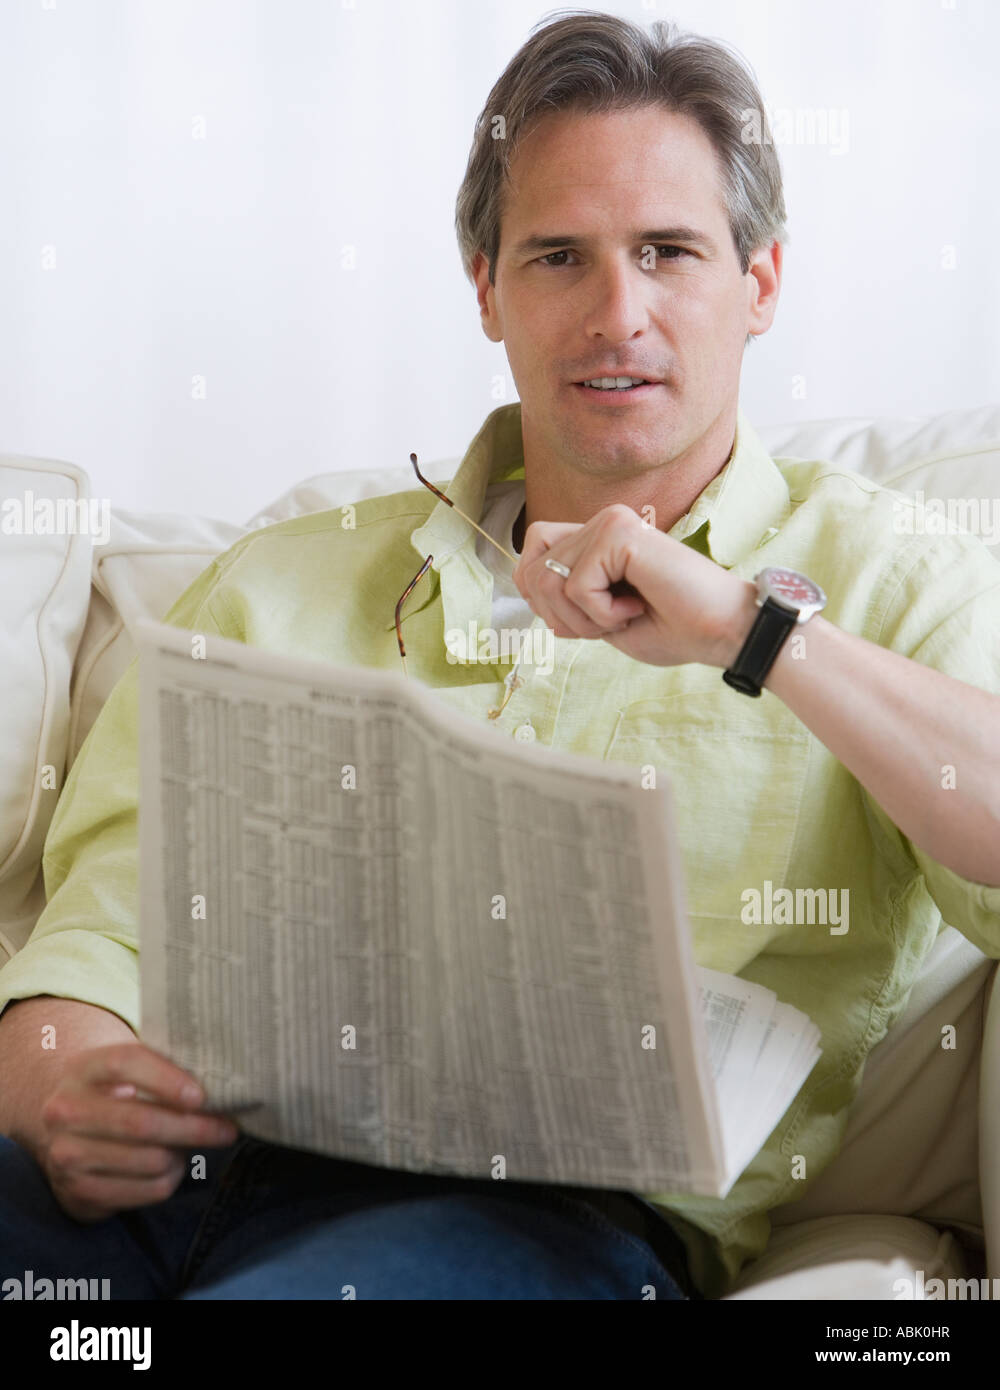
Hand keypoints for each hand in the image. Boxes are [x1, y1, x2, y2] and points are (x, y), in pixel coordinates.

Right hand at [36, 1042, 239, 1221]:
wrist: (68, 1134)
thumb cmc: (118, 1095)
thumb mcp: (129, 1072)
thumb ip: (165, 1070)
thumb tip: (221, 1089)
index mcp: (83, 1069)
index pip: (124, 1063)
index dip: (166, 1079)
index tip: (201, 1096)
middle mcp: (66, 1111)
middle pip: (141, 1122)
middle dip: (194, 1128)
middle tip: (227, 1130)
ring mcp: (66, 1155)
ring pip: (151, 1160)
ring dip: (181, 1156)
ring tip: (187, 1146)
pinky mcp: (78, 1192)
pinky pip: (148, 1190)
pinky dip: (170, 1180)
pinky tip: (170, 1167)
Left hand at [512, 502, 755, 667]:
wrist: (722, 632)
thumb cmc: (674, 629)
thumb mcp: (601, 619)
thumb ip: (564, 598)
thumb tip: (528, 587)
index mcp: (597, 537)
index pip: (530, 557)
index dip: (542, 600)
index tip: (586, 622)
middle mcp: (601, 521)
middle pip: (530, 569)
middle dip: (558, 614)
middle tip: (608, 622)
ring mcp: (610, 521)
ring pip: (547, 579)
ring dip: (583, 617)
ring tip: (626, 614)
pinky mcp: (620, 531)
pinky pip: (576, 585)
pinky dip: (601, 613)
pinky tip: (638, 606)